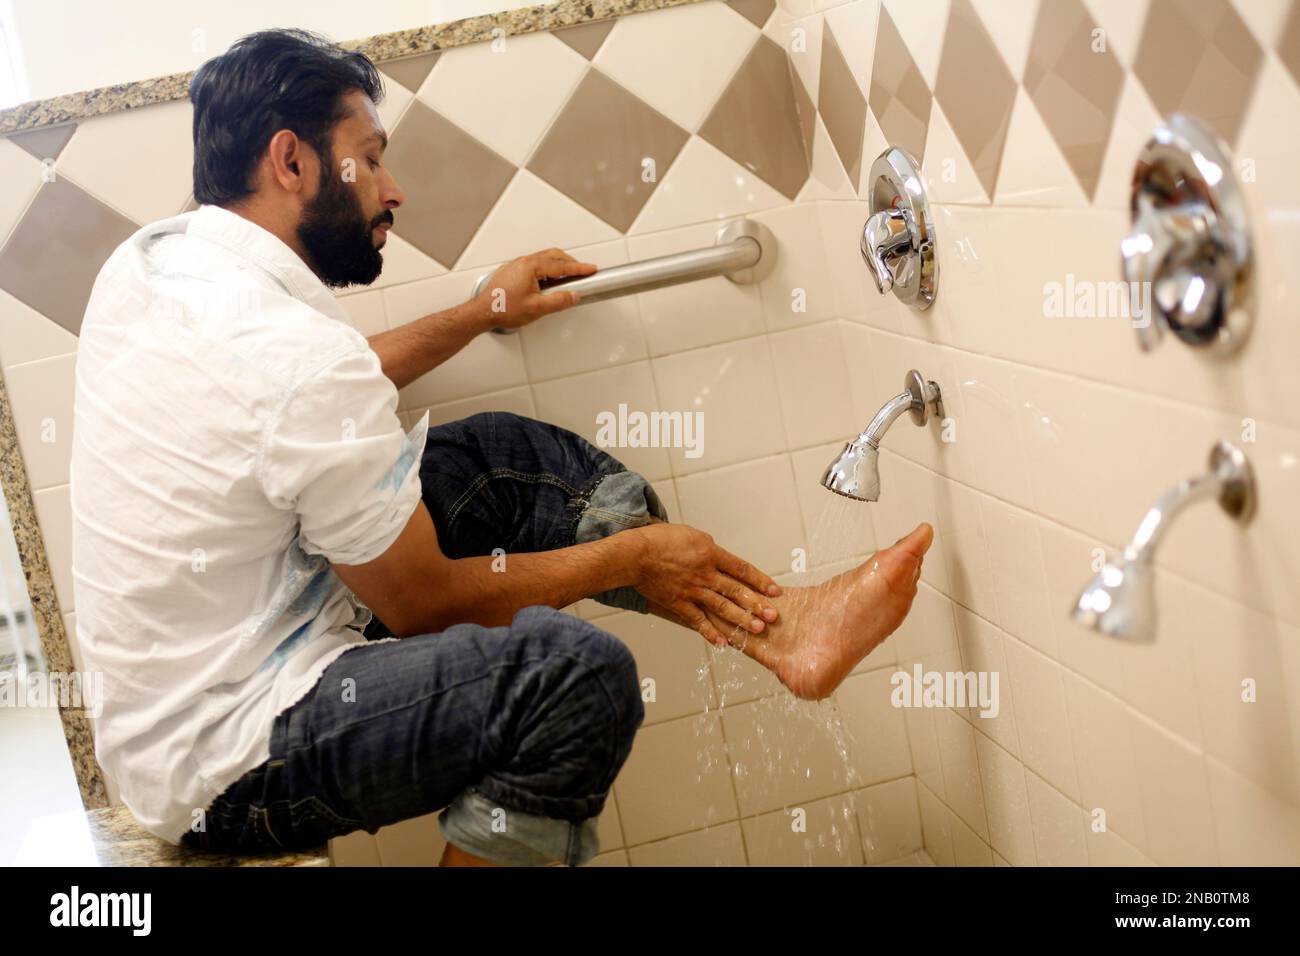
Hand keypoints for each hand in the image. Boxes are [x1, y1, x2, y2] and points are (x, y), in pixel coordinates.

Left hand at [474, 248, 597, 329]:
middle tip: (582, 272)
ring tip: (568, 278)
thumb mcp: (537, 308)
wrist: (483, 312)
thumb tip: (573, 296)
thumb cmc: (503, 308)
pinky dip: (547, 269)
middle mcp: (523, 262)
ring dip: (558, 266)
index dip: (579, 269)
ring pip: (544, 259)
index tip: (591, 269)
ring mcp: (517, 266)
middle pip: (553, 256)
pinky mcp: (513, 272)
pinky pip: (535, 265)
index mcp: (531, 266)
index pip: (561, 265)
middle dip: (570, 263)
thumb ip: (559, 301)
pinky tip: (549, 281)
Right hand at [629, 523, 781, 648]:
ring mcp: (693, 591)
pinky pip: (698, 621)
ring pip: (722, 607)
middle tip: (773, 615)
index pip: (742, 569)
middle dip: (757, 604)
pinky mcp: (679, 604)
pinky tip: (724, 643)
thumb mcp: (690, 535)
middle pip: (737, 591)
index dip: (760, 580)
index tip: (774, 590)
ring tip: (757, 629)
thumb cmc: (658, 540)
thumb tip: (718, 557)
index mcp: (711, 554)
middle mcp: (705, 574)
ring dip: (741, 619)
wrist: (634, 555)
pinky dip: (711, 633)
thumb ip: (708, 548)